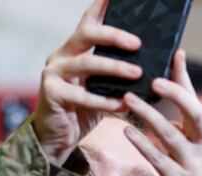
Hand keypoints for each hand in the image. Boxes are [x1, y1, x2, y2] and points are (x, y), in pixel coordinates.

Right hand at [33, 0, 141, 165]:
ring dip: (114, 67)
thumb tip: (150, 65)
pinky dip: (103, 101)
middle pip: (86, 34)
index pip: (89, 21)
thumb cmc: (82, 110)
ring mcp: (54, 72)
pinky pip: (82, 95)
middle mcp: (62, 55)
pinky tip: (121, 104)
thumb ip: (116, 74)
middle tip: (137, 43)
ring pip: (86, 63)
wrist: (57, 137)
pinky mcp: (51, 93)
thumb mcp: (101, 88)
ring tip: (136, 73)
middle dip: (113, 36)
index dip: (101, 7)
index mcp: (74, 49)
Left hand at [122, 50, 201, 175]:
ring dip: (150, 116)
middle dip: (176, 93)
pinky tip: (128, 131)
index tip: (177, 53)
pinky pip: (160, 160)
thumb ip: (182, 129)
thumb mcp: (195, 152)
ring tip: (128, 99)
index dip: (186, 78)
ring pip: (172, 135)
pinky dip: (144, 144)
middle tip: (154, 78)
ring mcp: (193, 166)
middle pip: (195, 113)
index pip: (196, 101)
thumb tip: (168, 104)